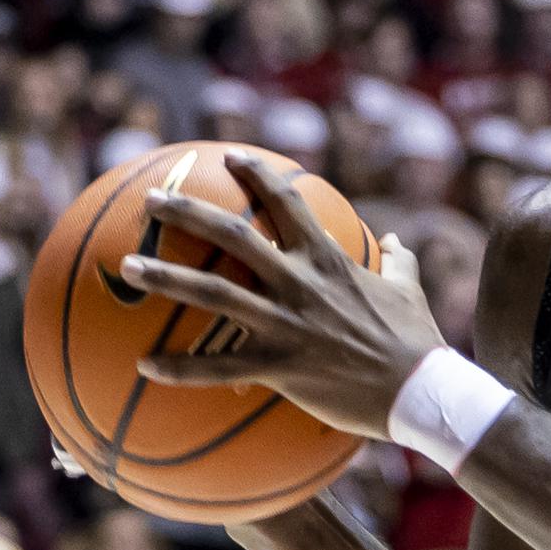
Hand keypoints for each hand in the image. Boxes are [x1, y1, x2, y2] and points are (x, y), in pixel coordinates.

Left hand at [120, 155, 441, 438]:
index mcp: (328, 260)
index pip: (288, 203)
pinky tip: (144, 366)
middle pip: (234, 237)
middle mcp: (300, 284)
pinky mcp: (281, 367)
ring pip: (214, 294)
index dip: (257, 176)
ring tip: (128, 267)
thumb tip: (397, 242)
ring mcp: (287, 324)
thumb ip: (400, 261)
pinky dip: (179, 367)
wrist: (422, 392)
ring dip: (165, 279)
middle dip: (188, 213)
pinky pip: (219, 367)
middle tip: (151, 201)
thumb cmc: (417, 342)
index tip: (232, 156)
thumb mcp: (411, 291)